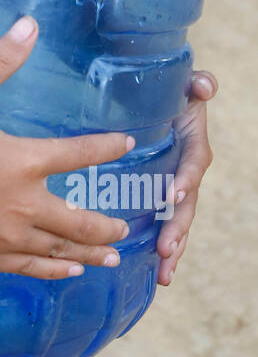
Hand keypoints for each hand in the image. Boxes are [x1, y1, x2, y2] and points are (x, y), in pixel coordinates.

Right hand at [0, 15, 132, 279]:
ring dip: (91, 254)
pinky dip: (55, 271)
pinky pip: (31, 267)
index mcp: (24, 162)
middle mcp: (25, 205)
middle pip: (82, 222)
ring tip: (111, 259)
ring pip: (61, 251)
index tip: (127, 145)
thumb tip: (29, 24)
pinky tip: (67, 271)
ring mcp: (7, 236)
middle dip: (108, 227)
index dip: (108, 148)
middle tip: (125, 230)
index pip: (82, 154)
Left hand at [156, 69, 217, 285]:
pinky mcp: (156, 198)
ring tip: (164, 273)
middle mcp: (186, 173)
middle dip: (178, 230)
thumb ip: (198, 83)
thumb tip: (204, 85)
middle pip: (186, 206)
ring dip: (172, 248)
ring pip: (177, 222)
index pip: (193, 165)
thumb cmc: (169, 93)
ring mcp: (172, 189)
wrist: (154, 102)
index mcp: (192, 147)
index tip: (172, 195)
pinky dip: (159, 247)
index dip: (185, 180)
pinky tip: (152, 272)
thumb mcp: (184, 85)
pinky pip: (160, 224)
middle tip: (166, 250)